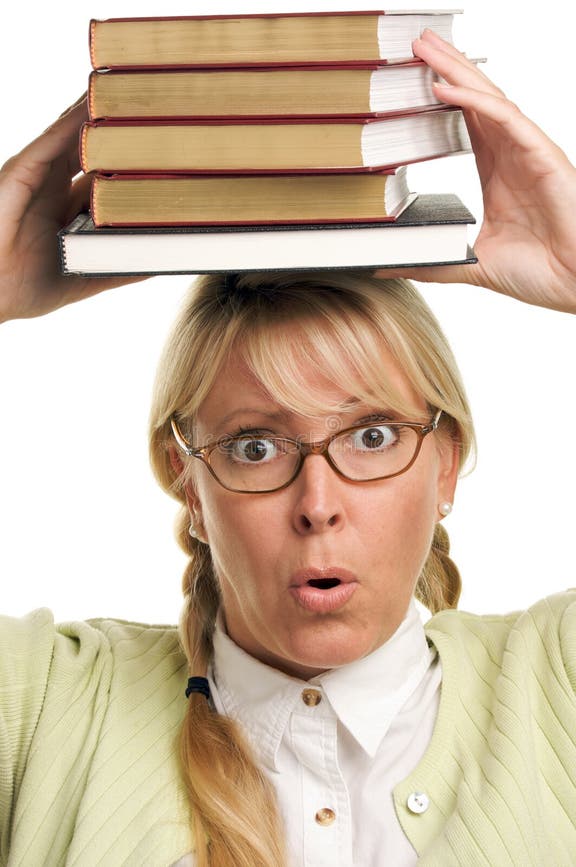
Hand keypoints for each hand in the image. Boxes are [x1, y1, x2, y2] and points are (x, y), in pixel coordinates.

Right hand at [0, 96, 145, 323]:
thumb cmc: (24, 288)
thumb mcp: (85, 279)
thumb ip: (119, 269)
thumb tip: (159, 263)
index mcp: (70, 211)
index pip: (108, 179)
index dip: (134, 165)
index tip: (169, 153)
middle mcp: (56, 187)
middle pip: (96, 152)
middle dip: (124, 135)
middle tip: (162, 112)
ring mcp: (39, 176)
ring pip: (77, 137)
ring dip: (103, 116)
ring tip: (136, 94)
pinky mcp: (22, 169)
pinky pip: (52, 140)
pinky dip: (73, 121)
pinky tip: (97, 104)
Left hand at [377, 30, 575, 313]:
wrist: (573, 285)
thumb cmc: (538, 271)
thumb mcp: (469, 263)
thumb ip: (430, 262)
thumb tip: (387, 266)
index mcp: (497, 172)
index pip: (465, 122)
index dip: (441, 95)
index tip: (411, 77)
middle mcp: (511, 155)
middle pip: (475, 100)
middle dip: (447, 67)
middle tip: (416, 41)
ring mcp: (528, 152)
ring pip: (489, 99)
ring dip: (457, 71)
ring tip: (427, 48)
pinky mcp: (542, 155)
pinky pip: (506, 118)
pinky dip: (475, 101)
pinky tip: (445, 87)